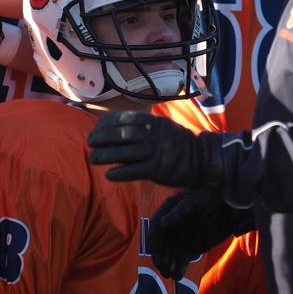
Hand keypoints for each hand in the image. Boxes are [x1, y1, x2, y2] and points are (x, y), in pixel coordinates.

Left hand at [88, 111, 226, 187]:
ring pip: (126, 152)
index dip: (107, 123)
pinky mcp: (158, 169)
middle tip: (90, 141)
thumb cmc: (178, 144)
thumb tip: (117, 127)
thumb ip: (144, 126)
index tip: (96, 127)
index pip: (125, 119)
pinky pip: (135, 170)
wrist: (202, 159)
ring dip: (106, 155)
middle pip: (123, 134)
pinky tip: (109, 175)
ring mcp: (156, 152)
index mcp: (154, 122)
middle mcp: (154, 135)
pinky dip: (120, 173)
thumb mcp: (162, 126)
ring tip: (93, 158)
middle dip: (103, 137)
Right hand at [149, 189, 253, 280]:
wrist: (230, 208)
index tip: (155, 248)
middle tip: (162, 266)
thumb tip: (161, 224)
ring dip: (167, 265)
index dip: (154, 237)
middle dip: (160, 256)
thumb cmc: (210, 197)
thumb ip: (178, 212)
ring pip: (169, 255)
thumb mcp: (194, 201)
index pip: (156, 226)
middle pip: (160, 244)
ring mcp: (180, 239)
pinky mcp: (191, 249)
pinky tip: (177, 277)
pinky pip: (182, 261)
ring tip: (169, 274)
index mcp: (168, 212)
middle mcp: (171, 227)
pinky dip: (179, 269)